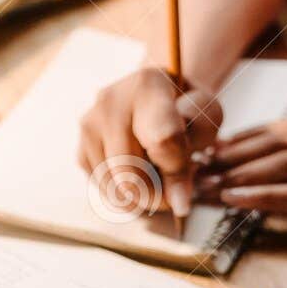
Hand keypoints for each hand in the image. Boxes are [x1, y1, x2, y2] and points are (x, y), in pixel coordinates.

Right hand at [78, 67, 222, 216]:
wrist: (154, 96)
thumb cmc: (185, 108)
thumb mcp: (206, 115)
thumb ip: (198, 150)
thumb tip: (177, 201)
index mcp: (148, 86)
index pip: (162, 139)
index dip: (176, 173)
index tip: (184, 197)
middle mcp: (110, 103)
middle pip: (130, 173)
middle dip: (156, 195)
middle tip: (174, 191)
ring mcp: (89, 126)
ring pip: (114, 188)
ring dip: (142, 198)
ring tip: (159, 180)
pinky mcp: (80, 149)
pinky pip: (103, 191)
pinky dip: (124, 196)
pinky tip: (139, 178)